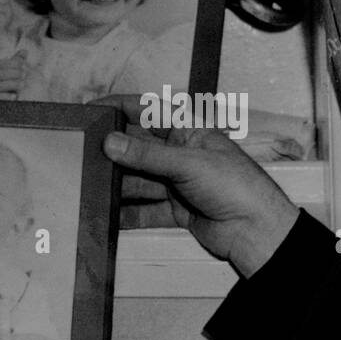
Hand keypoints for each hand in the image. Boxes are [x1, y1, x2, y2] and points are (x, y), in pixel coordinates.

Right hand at [0, 50, 29, 99]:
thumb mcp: (12, 74)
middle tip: (25, 74)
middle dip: (13, 73)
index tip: (24, 64)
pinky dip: (4, 97)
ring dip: (11, 84)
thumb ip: (17, 63)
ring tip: (23, 84)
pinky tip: (15, 97)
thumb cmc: (7, 86)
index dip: (12, 63)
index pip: (0, 64)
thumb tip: (25, 51)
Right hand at [94, 94, 299, 276]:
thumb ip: (147, 155)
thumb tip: (112, 142)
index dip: (121, 108)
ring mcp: (179, 184)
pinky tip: (110, 215)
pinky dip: (129, 214)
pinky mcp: (178, 211)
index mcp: (189, 133)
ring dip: (119, 186)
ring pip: (140, 182)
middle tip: (83, 155)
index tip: (93, 110)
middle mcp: (182, 156)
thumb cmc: (237, 187)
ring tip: (92, 186)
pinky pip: (146, 210)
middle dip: (114, 153)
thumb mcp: (189, 163)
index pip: (149, 112)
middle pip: (139, 150)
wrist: (257, 231)